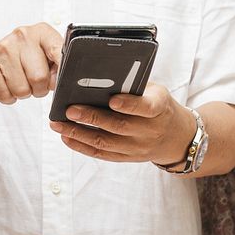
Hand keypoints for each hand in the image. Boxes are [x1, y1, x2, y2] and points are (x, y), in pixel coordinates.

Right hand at [0, 23, 62, 104]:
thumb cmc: (24, 61)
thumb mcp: (45, 57)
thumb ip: (58, 66)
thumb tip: (58, 81)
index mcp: (41, 32)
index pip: (59, 52)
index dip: (63, 69)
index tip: (63, 78)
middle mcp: (22, 36)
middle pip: (39, 78)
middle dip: (40, 88)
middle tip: (35, 83)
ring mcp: (2, 49)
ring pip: (22, 90)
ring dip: (23, 93)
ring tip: (20, 81)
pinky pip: (5, 95)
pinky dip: (9, 97)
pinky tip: (7, 84)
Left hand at [48, 83, 193, 163]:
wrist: (176, 137)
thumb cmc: (159, 105)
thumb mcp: (155, 91)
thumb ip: (132, 86)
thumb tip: (97, 76)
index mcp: (159, 108)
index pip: (146, 107)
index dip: (129, 105)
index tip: (112, 100)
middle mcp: (150, 130)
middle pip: (119, 126)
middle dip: (92, 118)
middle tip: (69, 110)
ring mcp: (138, 148)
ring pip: (106, 142)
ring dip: (79, 134)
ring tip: (58, 124)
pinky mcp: (128, 158)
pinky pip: (102, 154)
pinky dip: (82, 146)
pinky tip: (66, 136)